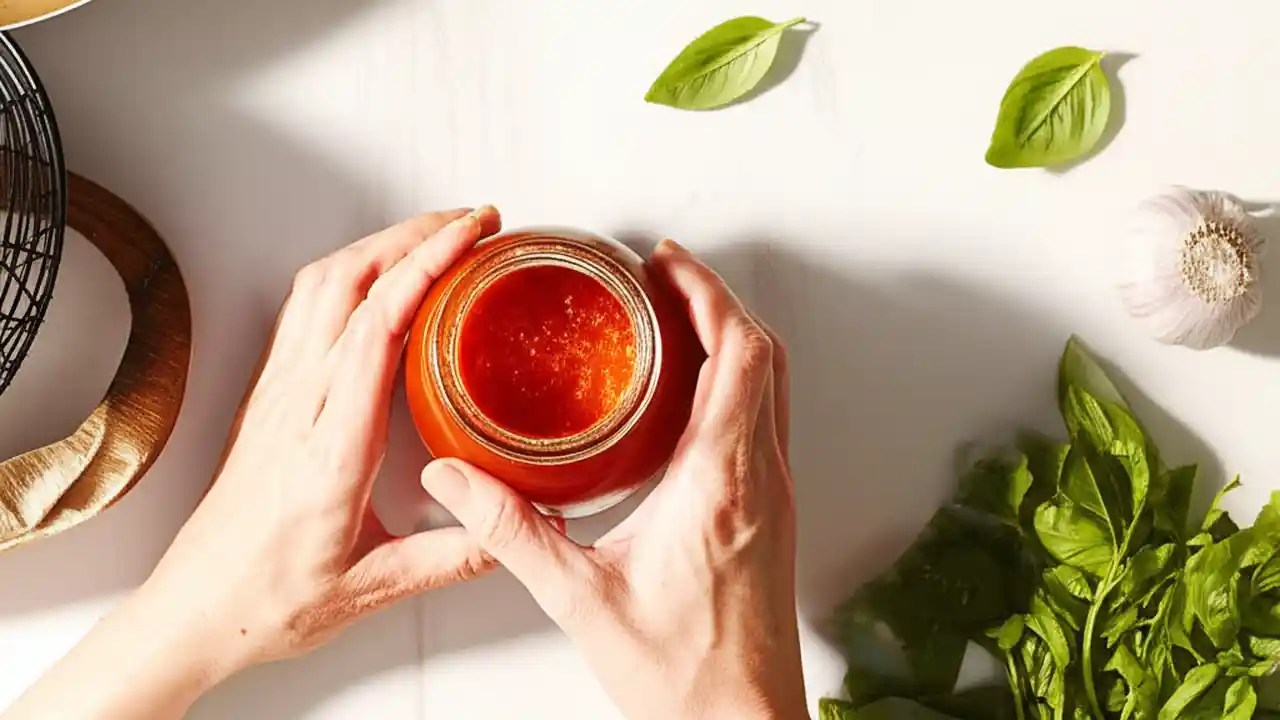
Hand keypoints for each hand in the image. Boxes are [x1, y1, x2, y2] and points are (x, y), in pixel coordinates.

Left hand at [5, 207, 502, 719]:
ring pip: (320, 286)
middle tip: (470, 221)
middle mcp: (297, 406)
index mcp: (330, 447)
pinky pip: (305, 309)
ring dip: (378, 245)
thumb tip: (521, 530)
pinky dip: (350, 272)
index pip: (378, 326)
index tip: (470, 236)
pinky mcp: (269, 396)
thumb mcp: (375, 587)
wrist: (198, 609)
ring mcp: (277, 394)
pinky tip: (378, 280)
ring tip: (432, 235)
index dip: (426, 266)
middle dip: (412, 235)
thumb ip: (455, 556)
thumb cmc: (269, 599)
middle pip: (347, 282)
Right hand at [422, 240, 805, 719]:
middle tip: (664, 275)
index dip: (708, 294)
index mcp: (720, 483)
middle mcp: (760, 478)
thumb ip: (513, 533)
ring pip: (770, 385)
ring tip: (674, 318)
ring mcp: (773, 495)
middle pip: (763, 354)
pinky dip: (735, 381)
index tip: (668, 263)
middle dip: (716, 300)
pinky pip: (764, 419)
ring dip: (730, 338)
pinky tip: (690, 395)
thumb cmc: (683, 677)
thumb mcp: (581, 601)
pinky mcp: (771, 514)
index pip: (739, 354)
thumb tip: (457, 480)